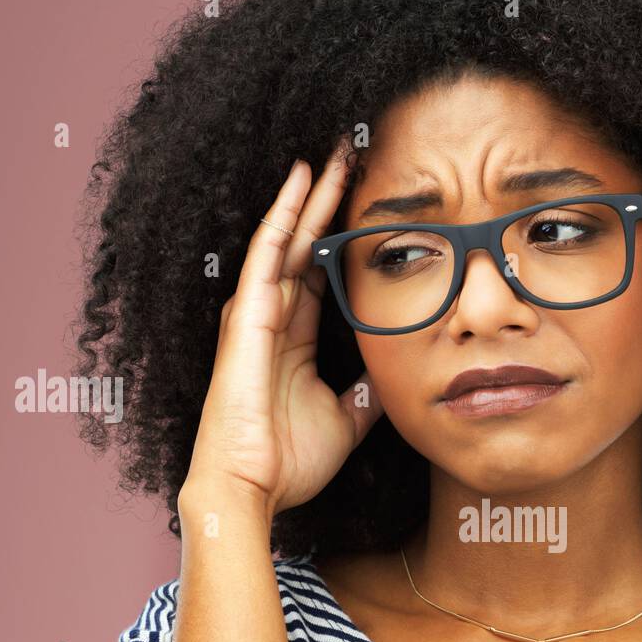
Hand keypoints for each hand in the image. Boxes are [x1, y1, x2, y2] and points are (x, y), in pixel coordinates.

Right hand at [181, 139, 381, 521]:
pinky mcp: (247, 318)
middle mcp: (273, 319)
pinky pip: (268, 255)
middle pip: (305, 245)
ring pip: (287, 239)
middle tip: (352, 153)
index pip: (322, 271)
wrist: (253, 491)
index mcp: (295, 340)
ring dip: (310, 195)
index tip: (370, 202)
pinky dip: (283, 215)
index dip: (343, 235)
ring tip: (332, 151)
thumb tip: (394, 376)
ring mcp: (256, 315)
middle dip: (328, 201)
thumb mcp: (346, 421)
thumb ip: (367, 396)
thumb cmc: (289, 462)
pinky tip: (300, 179)